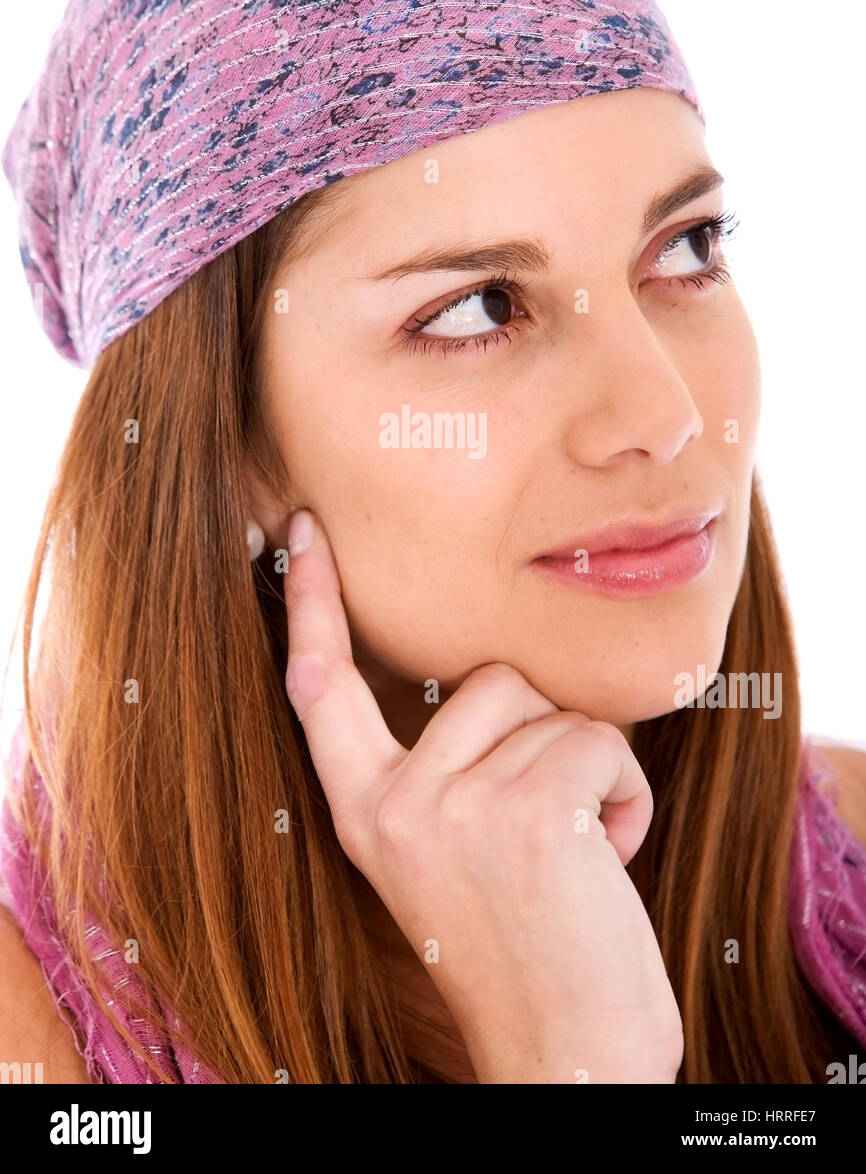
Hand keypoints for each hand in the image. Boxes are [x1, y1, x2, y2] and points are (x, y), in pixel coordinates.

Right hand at [283, 508, 682, 1083]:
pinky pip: (600, 743)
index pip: (324, 687)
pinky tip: (606, 865)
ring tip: (576, 855)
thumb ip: (448, 771)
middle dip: (544, 734)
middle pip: (488, 682)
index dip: (314, 604)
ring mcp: (453, 805)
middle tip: (553, 831)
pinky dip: (626, 797)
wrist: (566, 1053)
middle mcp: (395, 803)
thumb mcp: (455, 853)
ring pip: (551, 710)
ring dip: (590, 772)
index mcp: (367, 814)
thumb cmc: (527, 953)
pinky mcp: (525, 810)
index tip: (305, 534)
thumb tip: (495, 682)